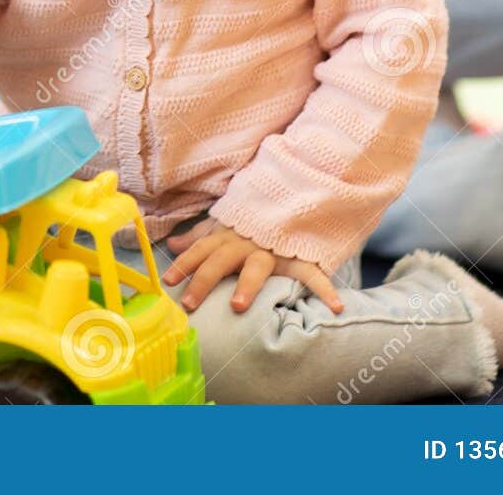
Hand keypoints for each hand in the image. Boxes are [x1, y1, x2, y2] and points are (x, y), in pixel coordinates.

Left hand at [163, 220, 343, 314]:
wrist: (296, 195)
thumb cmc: (254, 219)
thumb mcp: (226, 223)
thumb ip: (201, 235)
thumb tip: (174, 243)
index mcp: (228, 235)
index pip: (201, 249)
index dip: (183, 263)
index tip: (167, 281)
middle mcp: (246, 241)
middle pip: (221, 259)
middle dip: (204, 279)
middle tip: (189, 302)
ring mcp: (272, 248)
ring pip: (257, 265)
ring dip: (246, 284)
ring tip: (237, 307)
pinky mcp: (298, 255)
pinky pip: (312, 272)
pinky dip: (325, 289)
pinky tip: (335, 307)